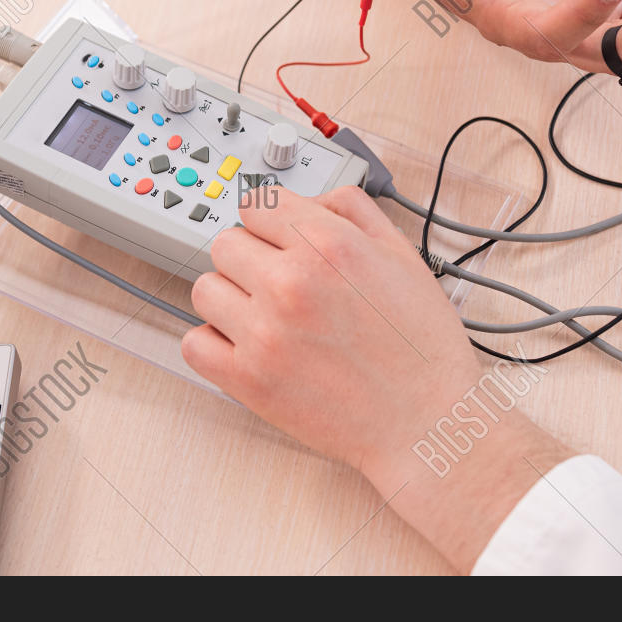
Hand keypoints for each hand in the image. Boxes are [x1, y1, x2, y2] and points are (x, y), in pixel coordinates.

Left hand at [186, 186, 572, 570]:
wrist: (427, 421)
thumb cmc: (421, 346)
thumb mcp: (402, 255)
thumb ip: (352, 210)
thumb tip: (310, 200)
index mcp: (328, 244)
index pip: (256, 204)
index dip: (268, 223)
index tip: (274, 240)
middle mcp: (291, 282)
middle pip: (225, 243)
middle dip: (249, 259)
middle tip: (275, 283)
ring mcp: (264, 332)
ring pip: (204, 289)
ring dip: (229, 298)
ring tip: (263, 317)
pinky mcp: (248, 380)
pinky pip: (194, 343)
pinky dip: (213, 343)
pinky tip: (244, 347)